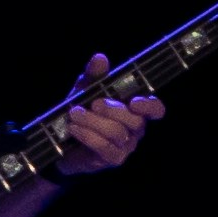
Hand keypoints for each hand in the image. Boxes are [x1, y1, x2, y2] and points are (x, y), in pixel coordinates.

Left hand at [45, 51, 164, 177]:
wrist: (62, 140)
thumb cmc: (81, 111)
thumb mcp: (85, 90)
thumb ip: (94, 75)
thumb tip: (100, 57)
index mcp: (135, 110)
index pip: (156, 109)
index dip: (150, 106)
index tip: (135, 102)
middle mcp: (135, 129)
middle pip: (135, 121)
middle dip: (112, 110)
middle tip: (92, 103)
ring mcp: (126, 146)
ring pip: (118, 134)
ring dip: (93, 122)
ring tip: (74, 114)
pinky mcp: (112, 159)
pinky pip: (105, 148)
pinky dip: (88, 136)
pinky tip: (74, 129)